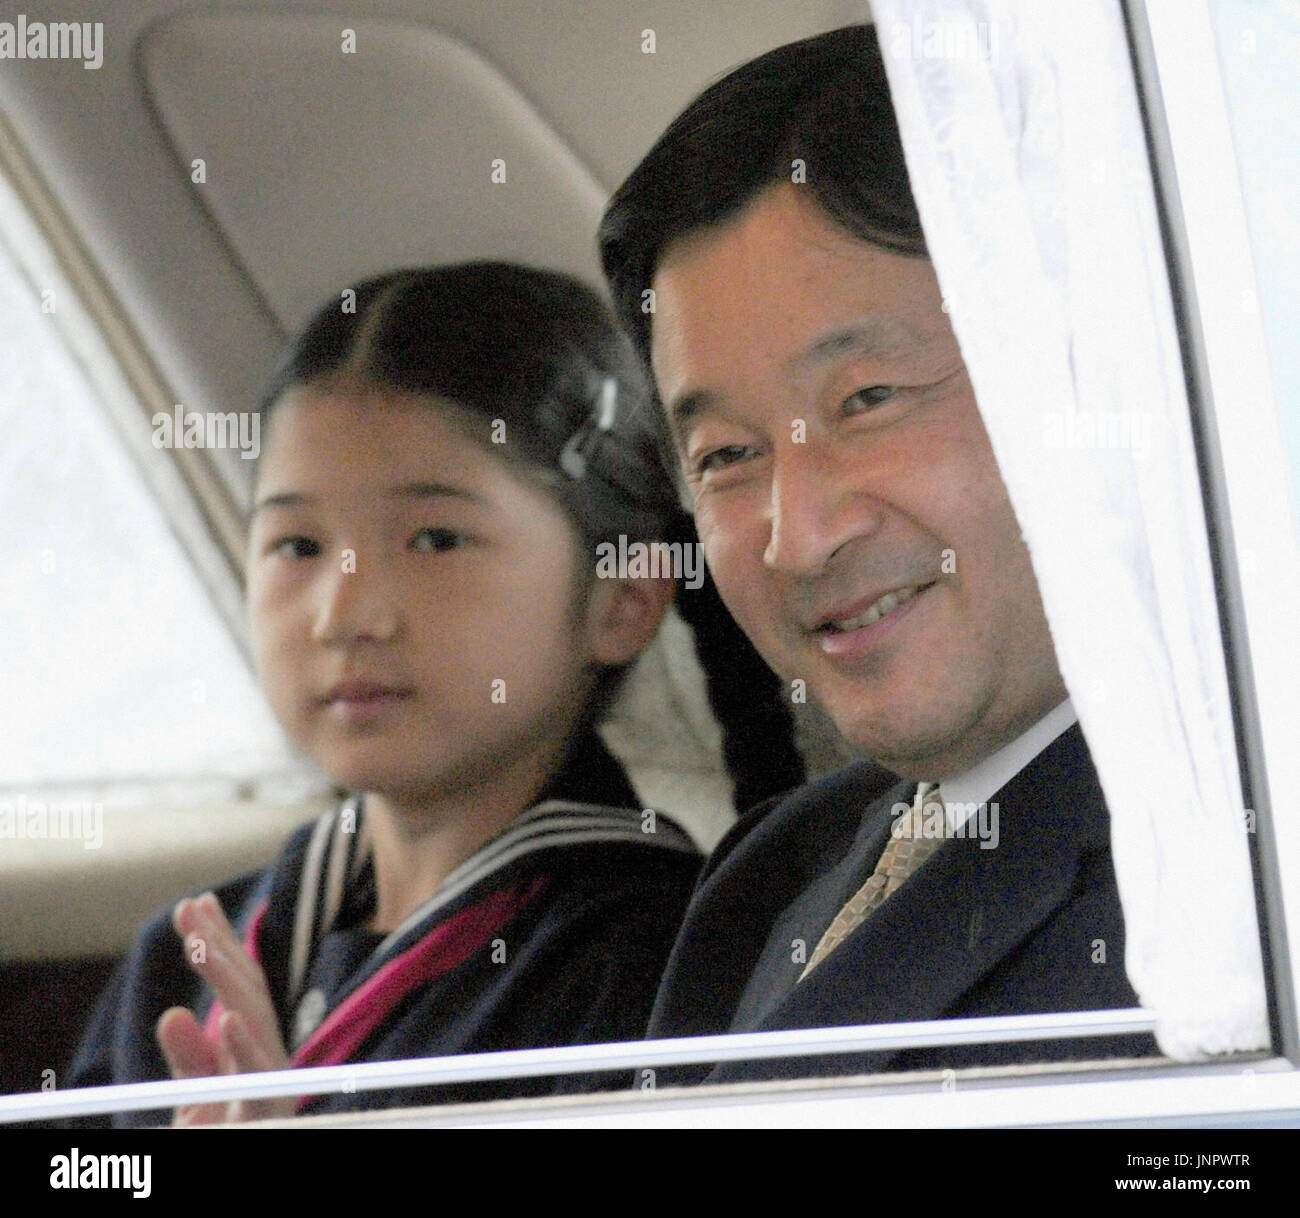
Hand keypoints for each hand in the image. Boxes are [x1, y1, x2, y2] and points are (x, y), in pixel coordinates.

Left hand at [155, 891, 298, 1124]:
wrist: (243, 1164)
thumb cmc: (224, 1136)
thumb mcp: (197, 1102)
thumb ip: (190, 1060)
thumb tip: (173, 1013)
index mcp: (254, 1053)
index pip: (241, 987)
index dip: (222, 943)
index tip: (197, 902)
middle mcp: (269, 1065)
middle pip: (250, 996)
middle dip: (220, 950)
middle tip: (188, 909)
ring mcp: (270, 1092)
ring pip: (256, 1026)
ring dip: (228, 983)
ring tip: (200, 945)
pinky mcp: (266, 1119)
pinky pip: (258, 1082)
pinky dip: (244, 1048)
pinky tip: (227, 1018)